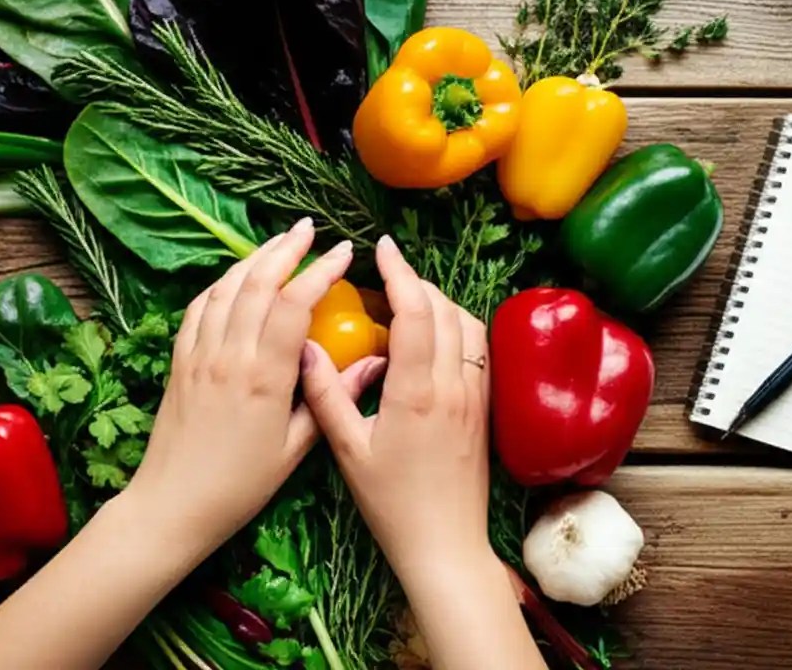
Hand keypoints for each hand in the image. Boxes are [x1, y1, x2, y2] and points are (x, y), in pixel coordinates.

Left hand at [121, 218, 387, 559]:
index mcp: (263, 377)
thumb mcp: (297, 449)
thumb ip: (331, 398)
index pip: (293, 304)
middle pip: (257, 283)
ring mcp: (199, 355)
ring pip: (227, 288)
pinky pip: (200, 308)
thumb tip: (373, 363)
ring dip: (254, 258)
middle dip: (287, 249)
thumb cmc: (241, 486)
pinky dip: (223, 284)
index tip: (345, 252)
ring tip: (280, 242)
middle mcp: (228, 356)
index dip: (320, 271)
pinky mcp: (180, 361)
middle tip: (311, 228)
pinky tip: (238, 277)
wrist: (173, 504)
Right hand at [301, 235, 491, 575]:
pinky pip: (478, 348)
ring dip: (439, 302)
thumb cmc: (392, 503)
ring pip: (467, 325)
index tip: (382, 247)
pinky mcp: (486, 407)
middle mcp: (453, 385)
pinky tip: (433, 336)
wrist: (446, 544)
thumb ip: (326, 394)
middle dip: (415, 282)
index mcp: (417, 392)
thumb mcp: (348, 450)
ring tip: (406, 302)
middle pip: (444, 309)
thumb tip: (305, 347)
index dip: (399, 272)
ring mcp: (476, 395)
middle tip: (384, 277)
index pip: (415, 311)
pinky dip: (456, 326)